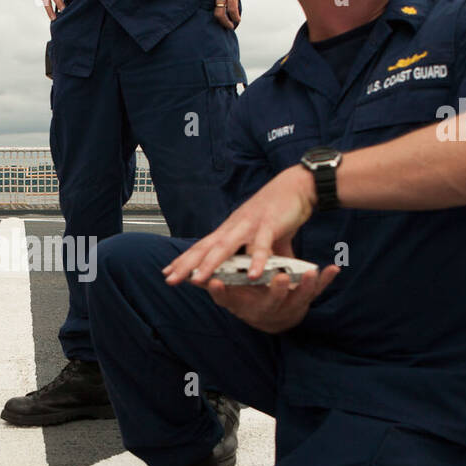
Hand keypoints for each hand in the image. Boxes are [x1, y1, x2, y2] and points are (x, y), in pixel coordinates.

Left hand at [162, 166, 336, 330]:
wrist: (298, 185)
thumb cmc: (278, 211)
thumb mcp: (263, 236)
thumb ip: (259, 257)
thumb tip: (258, 275)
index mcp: (230, 229)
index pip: (202, 246)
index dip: (185, 259)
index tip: (167, 272)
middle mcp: (234, 227)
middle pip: (206, 248)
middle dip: (187, 264)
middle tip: (170, 279)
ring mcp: (249, 225)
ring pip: (226, 247)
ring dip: (211, 264)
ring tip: (199, 280)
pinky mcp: (269, 225)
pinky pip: (261, 246)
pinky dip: (256, 261)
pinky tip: (251, 276)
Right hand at [204, 265, 338, 332]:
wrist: (274, 318)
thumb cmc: (250, 303)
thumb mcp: (232, 299)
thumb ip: (217, 290)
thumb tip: (192, 279)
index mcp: (247, 305)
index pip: (232, 300)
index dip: (223, 293)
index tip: (216, 282)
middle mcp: (270, 308)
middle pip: (273, 301)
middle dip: (277, 290)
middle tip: (279, 278)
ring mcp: (291, 304)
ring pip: (299, 297)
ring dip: (307, 286)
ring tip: (311, 271)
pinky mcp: (306, 298)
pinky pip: (318, 291)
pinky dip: (326, 281)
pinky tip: (333, 268)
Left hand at [212, 0, 258, 30]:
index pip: (210, 2)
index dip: (213, 12)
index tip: (218, 18)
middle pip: (213, 10)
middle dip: (219, 21)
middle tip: (224, 25)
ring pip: (220, 12)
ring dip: (226, 22)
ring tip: (231, 25)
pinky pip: (231, 8)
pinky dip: (234, 16)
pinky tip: (237, 19)